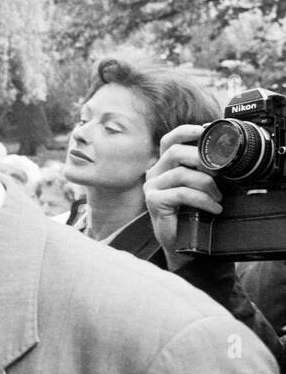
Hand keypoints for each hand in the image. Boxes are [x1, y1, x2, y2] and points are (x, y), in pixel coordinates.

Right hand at [144, 123, 221, 270]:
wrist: (182, 243)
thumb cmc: (190, 214)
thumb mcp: (198, 188)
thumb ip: (203, 171)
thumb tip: (222, 157)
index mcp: (164, 166)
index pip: (169, 140)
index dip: (186, 132)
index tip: (205, 130)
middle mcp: (154, 173)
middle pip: (174, 152)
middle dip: (201, 158)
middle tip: (219, 172)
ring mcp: (152, 187)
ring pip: (181, 173)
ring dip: (206, 184)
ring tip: (218, 197)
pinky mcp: (154, 201)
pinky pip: (182, 193)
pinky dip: (202, 199)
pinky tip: (213, 207)